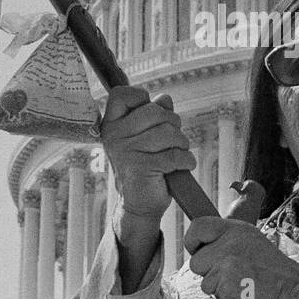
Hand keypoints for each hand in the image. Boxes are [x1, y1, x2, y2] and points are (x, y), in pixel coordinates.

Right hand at [99, 86, 195, 222]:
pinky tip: (181, 166)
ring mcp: (126, 152)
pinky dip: (186, 160)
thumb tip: (165, 98)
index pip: (122, 94)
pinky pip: (175, 154)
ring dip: (182, 143)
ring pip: (169, 132)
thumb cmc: (144, 165)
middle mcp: (114, 136)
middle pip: (155, 111)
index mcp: (112, 125)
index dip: (142, 97)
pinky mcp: (141, 168)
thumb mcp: (145, 136)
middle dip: (173, 124)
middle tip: (172, 140)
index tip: (150, 114)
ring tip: (176, 154)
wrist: (138, 204)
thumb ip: (153, 113)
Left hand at [184, 184, 298, 298]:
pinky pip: (213, 296)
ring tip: (241, 284)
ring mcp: (226, 263)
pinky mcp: (225, 284)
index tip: (196, 249)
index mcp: (236, 230)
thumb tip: (201, 247)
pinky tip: (243, 294)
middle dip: (207, 272)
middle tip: (230, 275)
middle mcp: (229, 243)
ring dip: (218, 288)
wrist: (293, 293)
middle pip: (195, 260)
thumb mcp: (252, 243)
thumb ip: (227, 241)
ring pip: (203, 281)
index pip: (198, 226)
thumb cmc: (274, 273)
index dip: (192, 240)